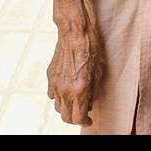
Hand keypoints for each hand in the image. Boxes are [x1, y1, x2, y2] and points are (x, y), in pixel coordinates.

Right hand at [47, 0, 100, 125]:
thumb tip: (89, 104)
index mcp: (79, 89)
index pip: (78, 118)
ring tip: (77, 100)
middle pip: (65, 116)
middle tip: (84, 112)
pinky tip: (67, 88)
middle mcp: (64, 89)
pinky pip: (52, 94)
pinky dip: (59, 96)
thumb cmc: (92, 46)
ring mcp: (55, 83)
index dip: (85, 121)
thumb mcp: (100, 69)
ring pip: (58, 106)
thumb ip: (94, 90)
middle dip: (75, 117)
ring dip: (67, 107)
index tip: (90, 119)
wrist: (75, 29)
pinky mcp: (49, 75)